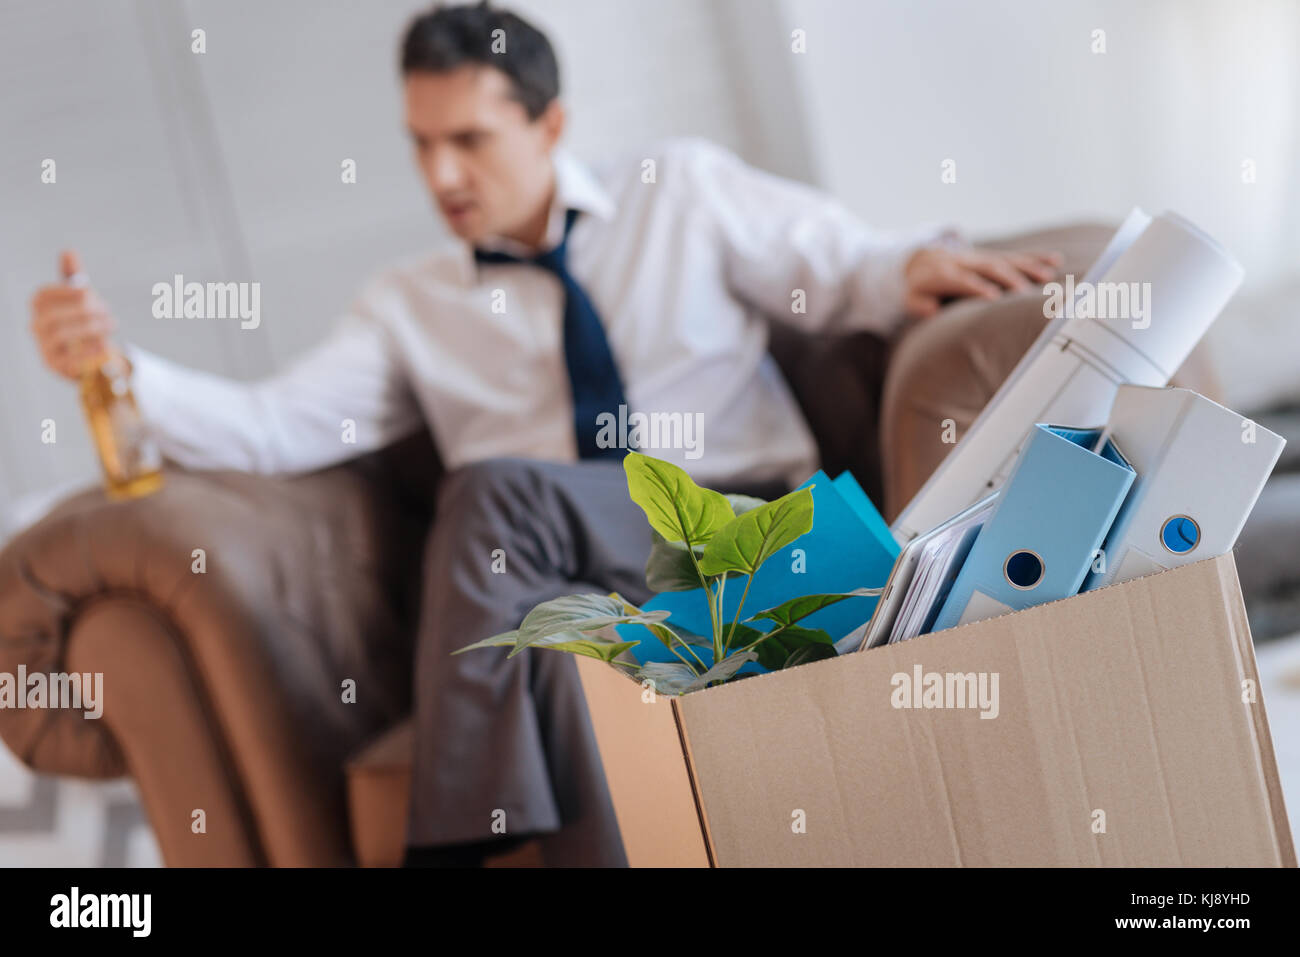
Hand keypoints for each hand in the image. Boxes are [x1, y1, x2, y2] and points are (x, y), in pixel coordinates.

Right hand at [30, 250, 119, 379]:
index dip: (64, 291)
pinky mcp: (55, 367)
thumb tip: (68, 251)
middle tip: (108, 312)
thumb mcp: (81, 301)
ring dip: (90, 328)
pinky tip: (106, 347)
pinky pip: (69, 360)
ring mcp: (44, 348)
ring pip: (61, 335)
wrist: (94, 359)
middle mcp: (37, 328)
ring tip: (111, 325)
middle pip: (54, 316)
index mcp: (40, 309)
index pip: (42, 296)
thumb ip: (74, 279)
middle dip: (84, 311)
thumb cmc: (85, 324)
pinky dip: (88, 352)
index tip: (88, 291)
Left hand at [903, 245, 1062, 318]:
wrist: (921, 261)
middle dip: (1008, 278)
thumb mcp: (910, 297)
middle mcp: (966, 261)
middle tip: (1025, 294)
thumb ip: (918, 303)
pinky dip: (1035, 257)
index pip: (962, 279)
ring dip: (1028, 267)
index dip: (977, 286)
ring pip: (1007, 259)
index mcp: (945, 272)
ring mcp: (981, 257)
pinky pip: (1015, 256)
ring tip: (1049, 277)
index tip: (993, 297)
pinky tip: (1056, 260)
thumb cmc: (918, 287)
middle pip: (989, 267)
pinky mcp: (993, 257)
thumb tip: (930, 309)